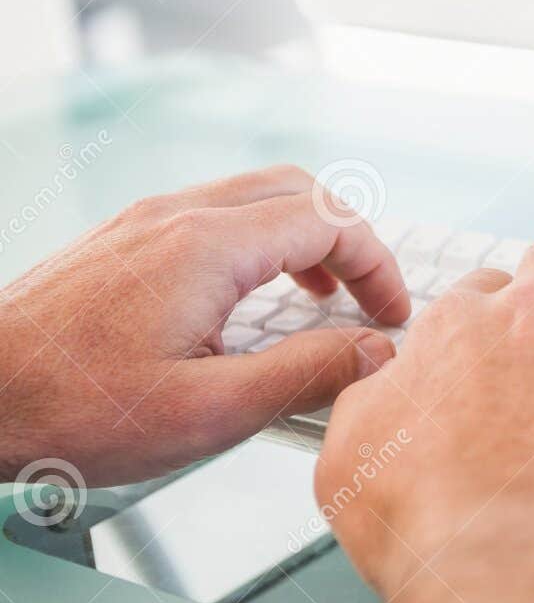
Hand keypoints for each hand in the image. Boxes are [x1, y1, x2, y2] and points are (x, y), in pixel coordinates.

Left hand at [0, 167, 408, 486]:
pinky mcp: (120, 242)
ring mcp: (142, 223)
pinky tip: (254, 302)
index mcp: (206, 248)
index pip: (327, 223)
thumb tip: (374, 352)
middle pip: (296, 190)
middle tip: (370, 299)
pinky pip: (213, 217)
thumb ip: (306, 375)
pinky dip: (260, 245)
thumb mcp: (209, 412)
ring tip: (323, 300)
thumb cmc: (73, 411)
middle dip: (349, 240)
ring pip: (253, 197)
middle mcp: (175, 217)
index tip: (391, 317)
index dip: (377, 266)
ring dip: (305, 240)